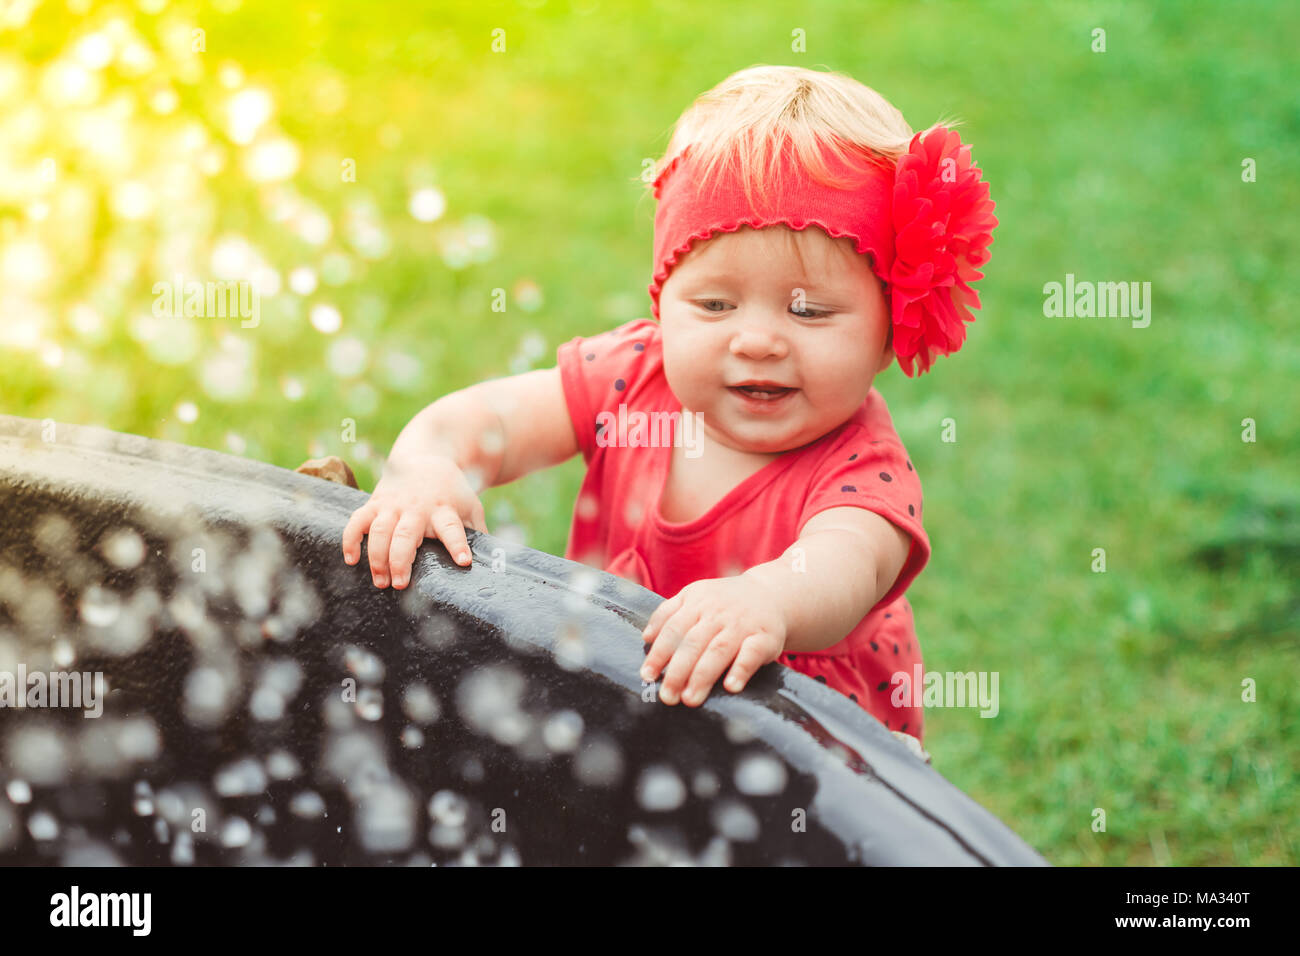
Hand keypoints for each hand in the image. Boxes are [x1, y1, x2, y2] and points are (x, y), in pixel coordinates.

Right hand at [341, 454, 487, 588]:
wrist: (427, 457)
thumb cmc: (452, 491)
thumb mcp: (471, 505)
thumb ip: (478, 532)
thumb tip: (495, 562)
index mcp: (444, 510)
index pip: (452, 528)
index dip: (457, 544)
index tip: (463, 562)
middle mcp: (416, 508)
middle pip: (406, 535)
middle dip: (401, 560)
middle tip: (400, 584)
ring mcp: (393, 506)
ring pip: (378, 531)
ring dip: (376, 558)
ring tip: (381, 582)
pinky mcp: (375, 503)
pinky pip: (357, 521)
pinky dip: (350, 539)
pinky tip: (351, 560)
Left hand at [638, 574, 787, 706]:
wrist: (772, 594)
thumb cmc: (725, 602)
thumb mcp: (695, 596)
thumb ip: (668, 613)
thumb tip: (646, 637)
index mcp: (697, 602)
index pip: (673, 629)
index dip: (659, 653)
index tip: (647, 676)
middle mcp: (717, 613)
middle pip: (693, 643)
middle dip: (677, 672)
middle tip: (667, 696)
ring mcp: (741, 625)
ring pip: (718, 651)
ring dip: (702, 676)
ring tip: (690, 699)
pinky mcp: (765, 637)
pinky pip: (751, 654)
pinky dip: (741, 670)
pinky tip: (730, 687)